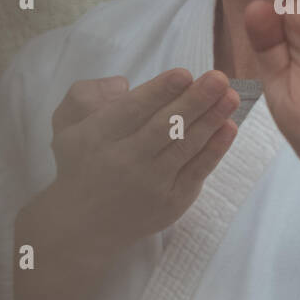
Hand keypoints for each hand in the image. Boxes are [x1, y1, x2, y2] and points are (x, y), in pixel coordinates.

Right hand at [43, 67, 239, 264]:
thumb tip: (123, 84)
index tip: (184, 73)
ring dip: (212, 119)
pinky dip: (215, 149)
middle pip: (166, 127)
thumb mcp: (67, 124)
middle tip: (219, 78)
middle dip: (195, 101)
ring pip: (186, 147)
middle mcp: (125, 160)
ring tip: (231, 97)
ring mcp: (151, 184)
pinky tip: (229, 127)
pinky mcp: (171, 202)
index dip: (160, 91)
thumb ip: (88, 95)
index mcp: (99, 135)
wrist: (81, 226)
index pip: (133, 110)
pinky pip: (197, 171)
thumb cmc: (80, 163)